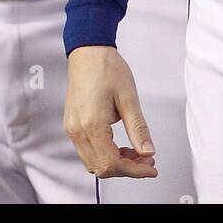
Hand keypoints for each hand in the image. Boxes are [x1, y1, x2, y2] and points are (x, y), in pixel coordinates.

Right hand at [64, 46, 157, 179]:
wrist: (87, 52)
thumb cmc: (105, 68)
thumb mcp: (129, 98)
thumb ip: (138, 129)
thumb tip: (148, 152)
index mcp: (91, 123)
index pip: (112, 163)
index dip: (135, 171)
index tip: (151, 167)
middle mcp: (77, 129)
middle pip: (100, 167)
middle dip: (127, 169)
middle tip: (146, 159)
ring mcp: (72, 127)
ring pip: (92, 162)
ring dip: (115, 163)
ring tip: (135, 152)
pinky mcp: (72, 124)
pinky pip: (87, 150)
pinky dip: (105, 154)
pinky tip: (119, 146)